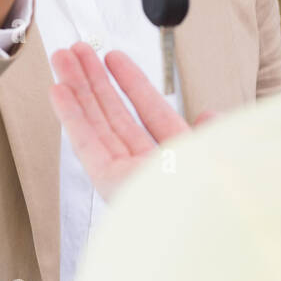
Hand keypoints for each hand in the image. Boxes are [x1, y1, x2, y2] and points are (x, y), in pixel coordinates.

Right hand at [48, 41, 217, 201]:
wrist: (214, 229)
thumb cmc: (222, 197)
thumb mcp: (222, 151)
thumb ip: (211, 130)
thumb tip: (210, 115)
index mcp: (179, 159)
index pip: (151, 112)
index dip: (132, 82)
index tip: (114, 57)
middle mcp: (150, 167)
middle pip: (116, 115)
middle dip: (95, 81)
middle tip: (77, 51)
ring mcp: (128, 176)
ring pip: (97, 124)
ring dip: (77, 89)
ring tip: (61, 57)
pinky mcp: (110, 185)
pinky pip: (87, 144)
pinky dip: (71, 116)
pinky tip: (58, 90)